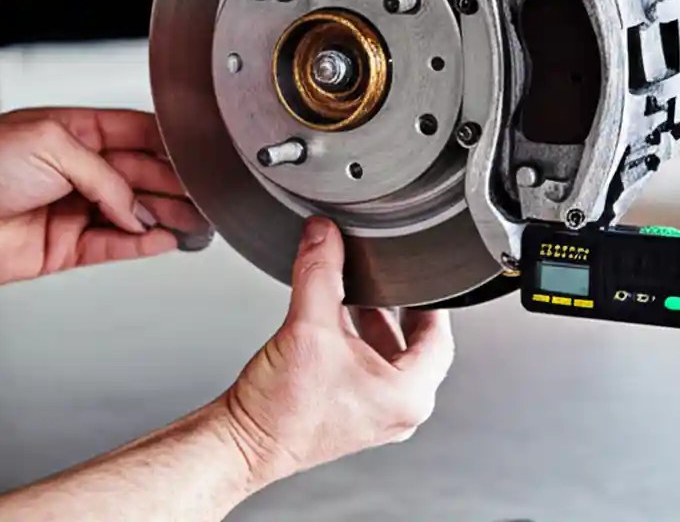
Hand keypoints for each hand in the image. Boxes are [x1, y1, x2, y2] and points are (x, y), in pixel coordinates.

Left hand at [0, 107, 211, 286]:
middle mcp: (74, 170)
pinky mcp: (63, 247)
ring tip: (195, 220)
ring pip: (132, 214)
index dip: (169, 142)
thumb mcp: (51, 144)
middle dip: (175, 183)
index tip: (199, 152)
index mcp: (71, 131)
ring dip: (165, 217)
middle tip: (204, 193)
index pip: (135, 133)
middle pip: (141, 176)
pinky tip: (164, 241)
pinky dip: (143, 246)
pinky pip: (113, 247)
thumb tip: (135, 207)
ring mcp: (70, 209)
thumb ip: (105, 175)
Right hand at [220, 217, 454, 485]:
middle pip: (417, 344)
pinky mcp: (355, 415)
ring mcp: (378, 415)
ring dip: (376, 324)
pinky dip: (360, 344)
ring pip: (392, 356)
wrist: (241, 445)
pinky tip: (339, 323)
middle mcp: (401, 410)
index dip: (428, 299)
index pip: (438, 333)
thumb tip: (324, 234)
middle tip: (387, 278)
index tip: (419, 274)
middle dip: (398, 308)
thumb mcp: (308, 326)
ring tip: (358, 293)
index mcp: (409, 394)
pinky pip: (372, 370)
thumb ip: (319, 272)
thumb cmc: (279, 411)